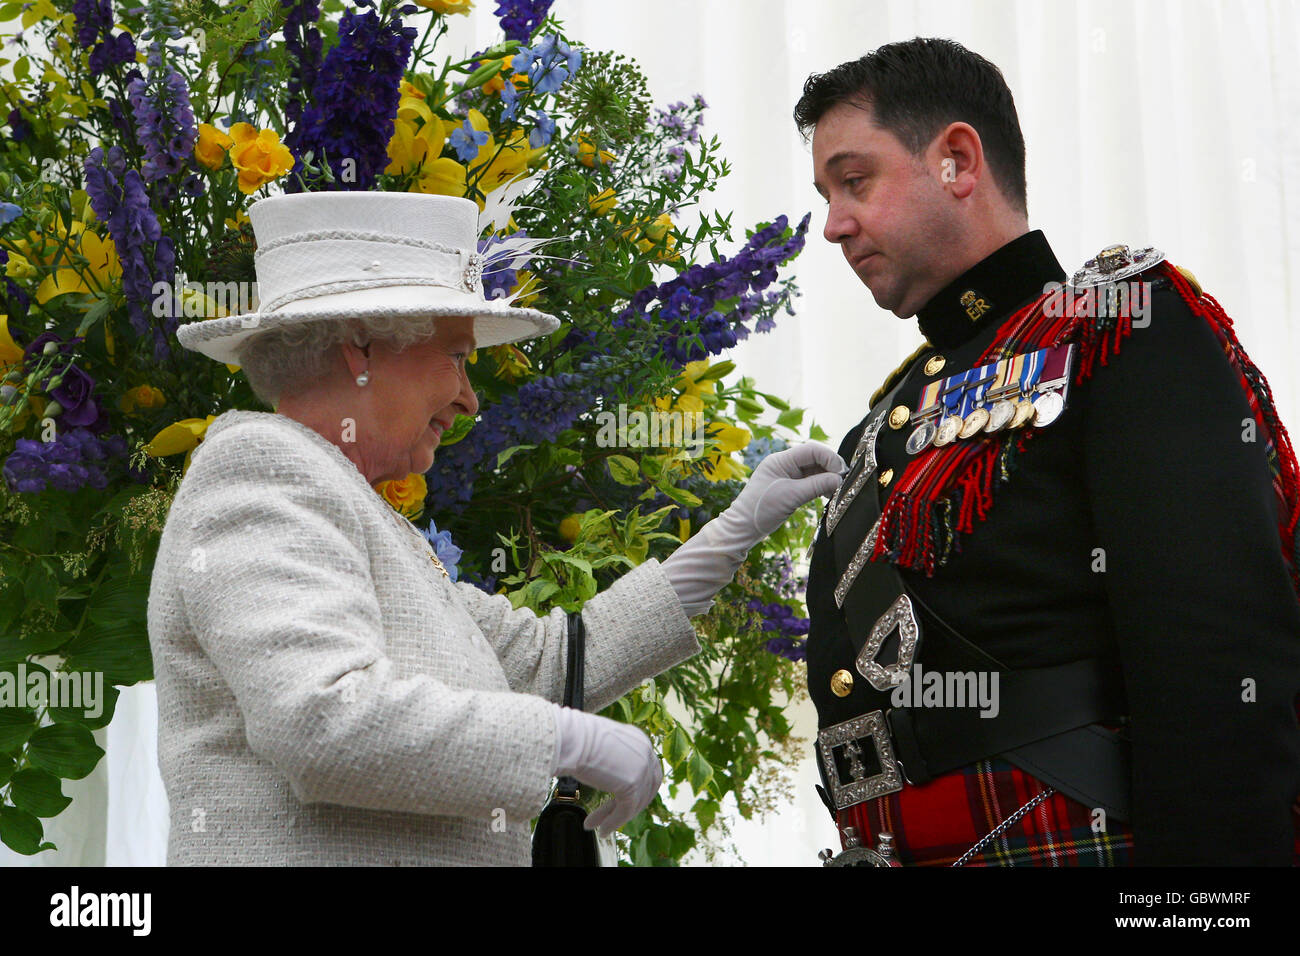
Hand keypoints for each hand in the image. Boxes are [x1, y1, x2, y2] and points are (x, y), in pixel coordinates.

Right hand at [552, 706, 661, 837]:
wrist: (570, 738)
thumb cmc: (576, 738)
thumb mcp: (603, 744)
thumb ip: (613, 756)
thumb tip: (609, 772)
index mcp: (639, 740)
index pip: (646, 770)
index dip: (636, 789)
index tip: (621, 801)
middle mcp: (645, 752)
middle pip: (646, 787)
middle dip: (630, 805)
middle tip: (614, 817)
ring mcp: (641, 768)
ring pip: (635, 801)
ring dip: (617, 817)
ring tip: (601, 828)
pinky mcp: (632, 784)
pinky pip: (626, 810)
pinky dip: (614, 822)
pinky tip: (601, 830)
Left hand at [727, 442, 846, 539]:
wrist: (744, 528)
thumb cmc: (761, 510)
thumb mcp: (791, 496)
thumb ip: (816, 486)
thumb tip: (839, 479)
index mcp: (781, 460)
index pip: (811, 450)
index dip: (829, 458)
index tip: (841, 473)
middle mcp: (785, 464)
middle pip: (815, 458)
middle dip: (830, 468)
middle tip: (842, 483)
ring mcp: (787, 476)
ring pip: (815, 470)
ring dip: (827, 478)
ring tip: (836, 491)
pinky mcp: (790, 487)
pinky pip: (811, 481)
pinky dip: (821, 486)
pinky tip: (828, 495)